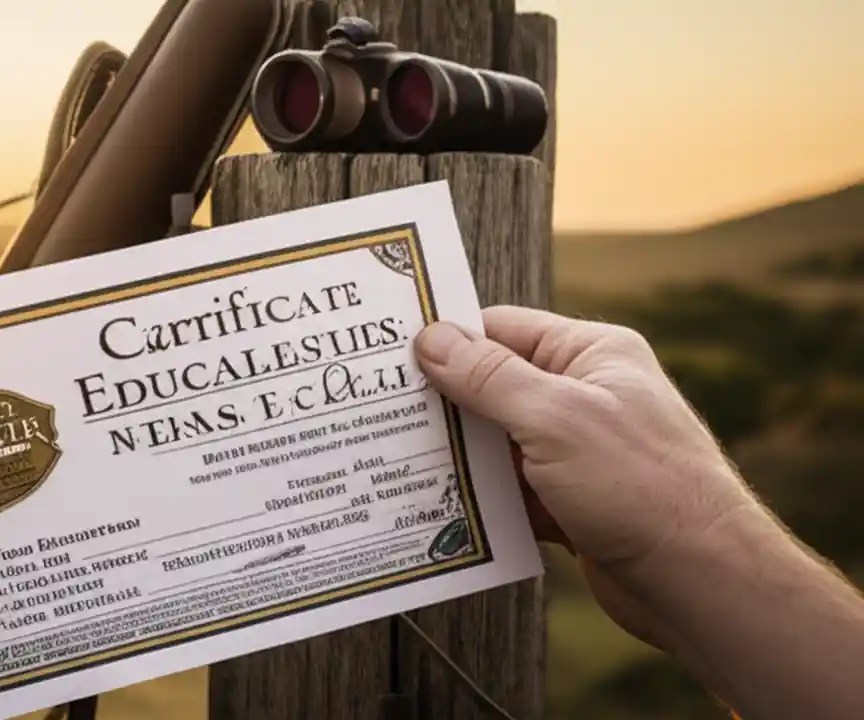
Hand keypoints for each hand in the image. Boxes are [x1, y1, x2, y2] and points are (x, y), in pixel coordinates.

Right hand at [414, 306, 753, 644]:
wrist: (701, 582)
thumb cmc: (643, 487)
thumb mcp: (555, 418)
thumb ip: (489, 377)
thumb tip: (431, 339)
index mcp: (591, 354)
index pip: (503, 329)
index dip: (448, 339)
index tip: (392, 355)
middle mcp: (585, 395)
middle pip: (493, 386)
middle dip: (444, 403)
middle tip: (381, 412)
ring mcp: (576, 451)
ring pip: (496, 443)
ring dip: (457, 455)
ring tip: (397, 461)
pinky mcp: (570, 501)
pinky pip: (509, 490)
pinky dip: (479, 498)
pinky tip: (438, 506)